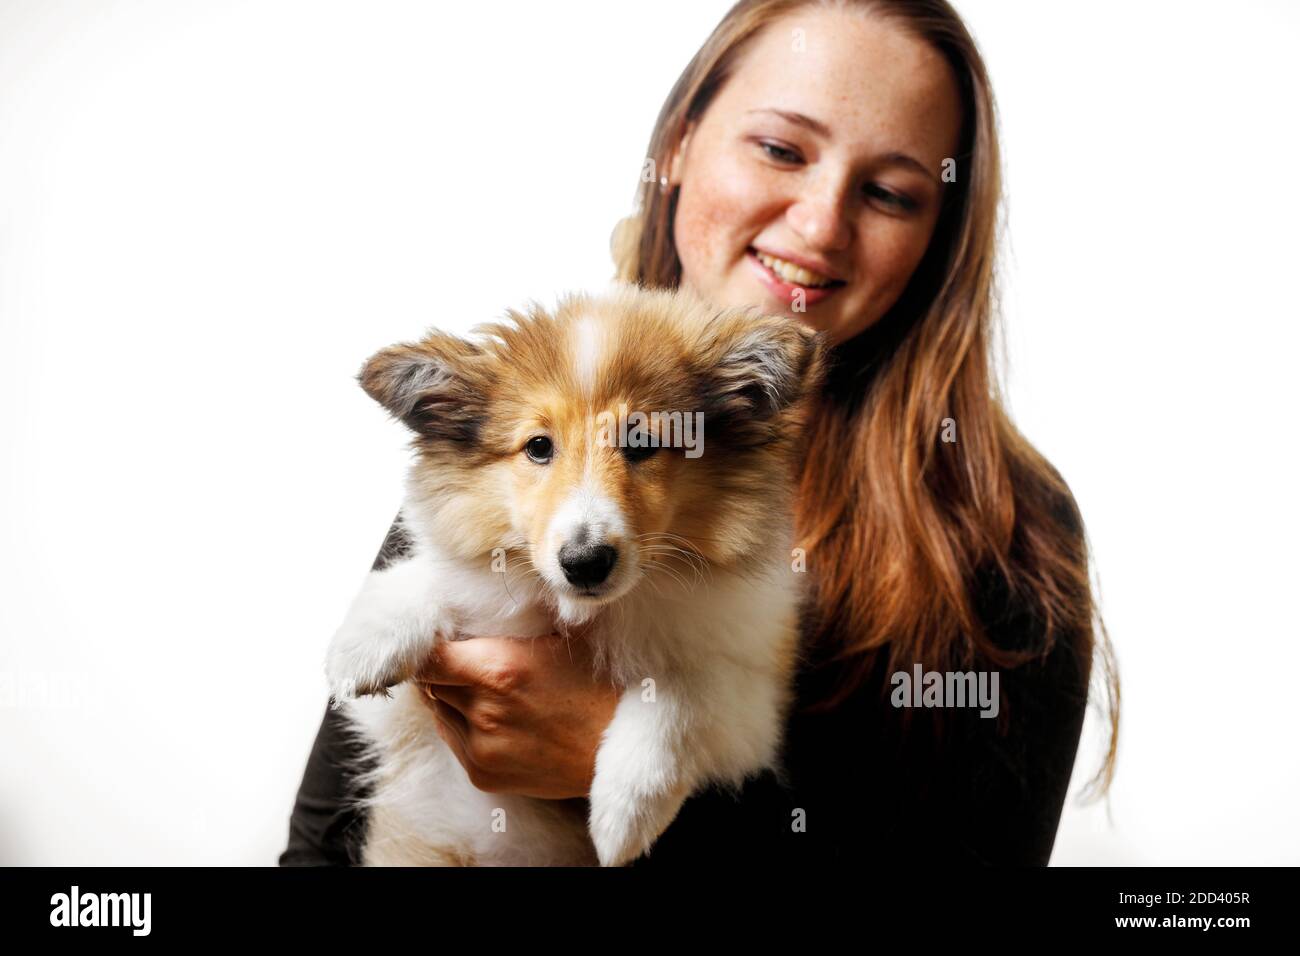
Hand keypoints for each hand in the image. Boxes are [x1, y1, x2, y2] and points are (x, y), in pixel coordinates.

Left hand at [413, 633, 620, 799]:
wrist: (621, 752)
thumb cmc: (599, 688)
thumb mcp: (566, 637)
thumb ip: (525, 616)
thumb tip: (497, 589)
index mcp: (498, 669)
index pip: (427, 656)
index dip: (426, 644)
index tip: (439, 636)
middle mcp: (482, 710)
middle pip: (430, 682)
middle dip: (444, 667)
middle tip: (466, 657)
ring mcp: (479, 747)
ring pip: (438, 709)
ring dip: (451, 695)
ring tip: (484, 687)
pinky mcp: (482, 775)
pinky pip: (453, 739)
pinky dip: (462, 723)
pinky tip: (493, 715)